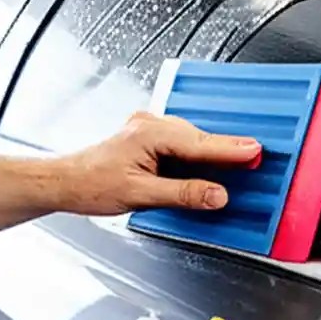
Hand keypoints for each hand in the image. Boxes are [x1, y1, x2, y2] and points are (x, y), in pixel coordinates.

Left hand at [56, 112, 260, 214]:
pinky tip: (206, 162)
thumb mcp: (141, 194)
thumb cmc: (91, 184)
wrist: (65, 182)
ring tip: (238, 159)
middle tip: (255, 157)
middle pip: (198, 138)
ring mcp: (147, 129)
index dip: (230, 149)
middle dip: (226, 149)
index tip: (255, 151)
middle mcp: (149, 125)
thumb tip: (215, 194)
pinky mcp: (146, 139)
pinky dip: (195, 153)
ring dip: (211, 151)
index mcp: (149, 134)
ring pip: (190, 139)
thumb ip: (182, 194)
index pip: (199, 143)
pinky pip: (179, 143)